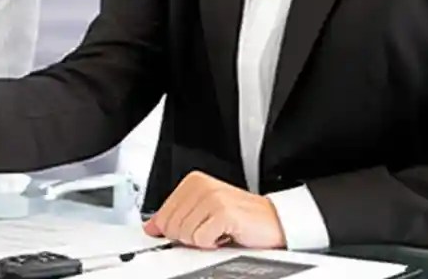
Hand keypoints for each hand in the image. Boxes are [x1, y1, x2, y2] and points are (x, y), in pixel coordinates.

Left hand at [144, 171, 285, 248]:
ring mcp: (212, 198)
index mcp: (193, 182)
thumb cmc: (242, 219)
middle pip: (171, 226)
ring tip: (219, 231)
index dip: (175, 230)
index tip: (192, 229)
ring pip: (184, 234)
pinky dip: (213, 244)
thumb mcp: (204, 213)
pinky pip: (201, 240)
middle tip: (209, 231)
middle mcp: (201, 186)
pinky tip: (225, 235)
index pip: (163, 214)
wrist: (275, 221)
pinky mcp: (223, 213)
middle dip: (188, 236)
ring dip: (202, 240)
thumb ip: (177, 216)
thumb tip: (152, 227)